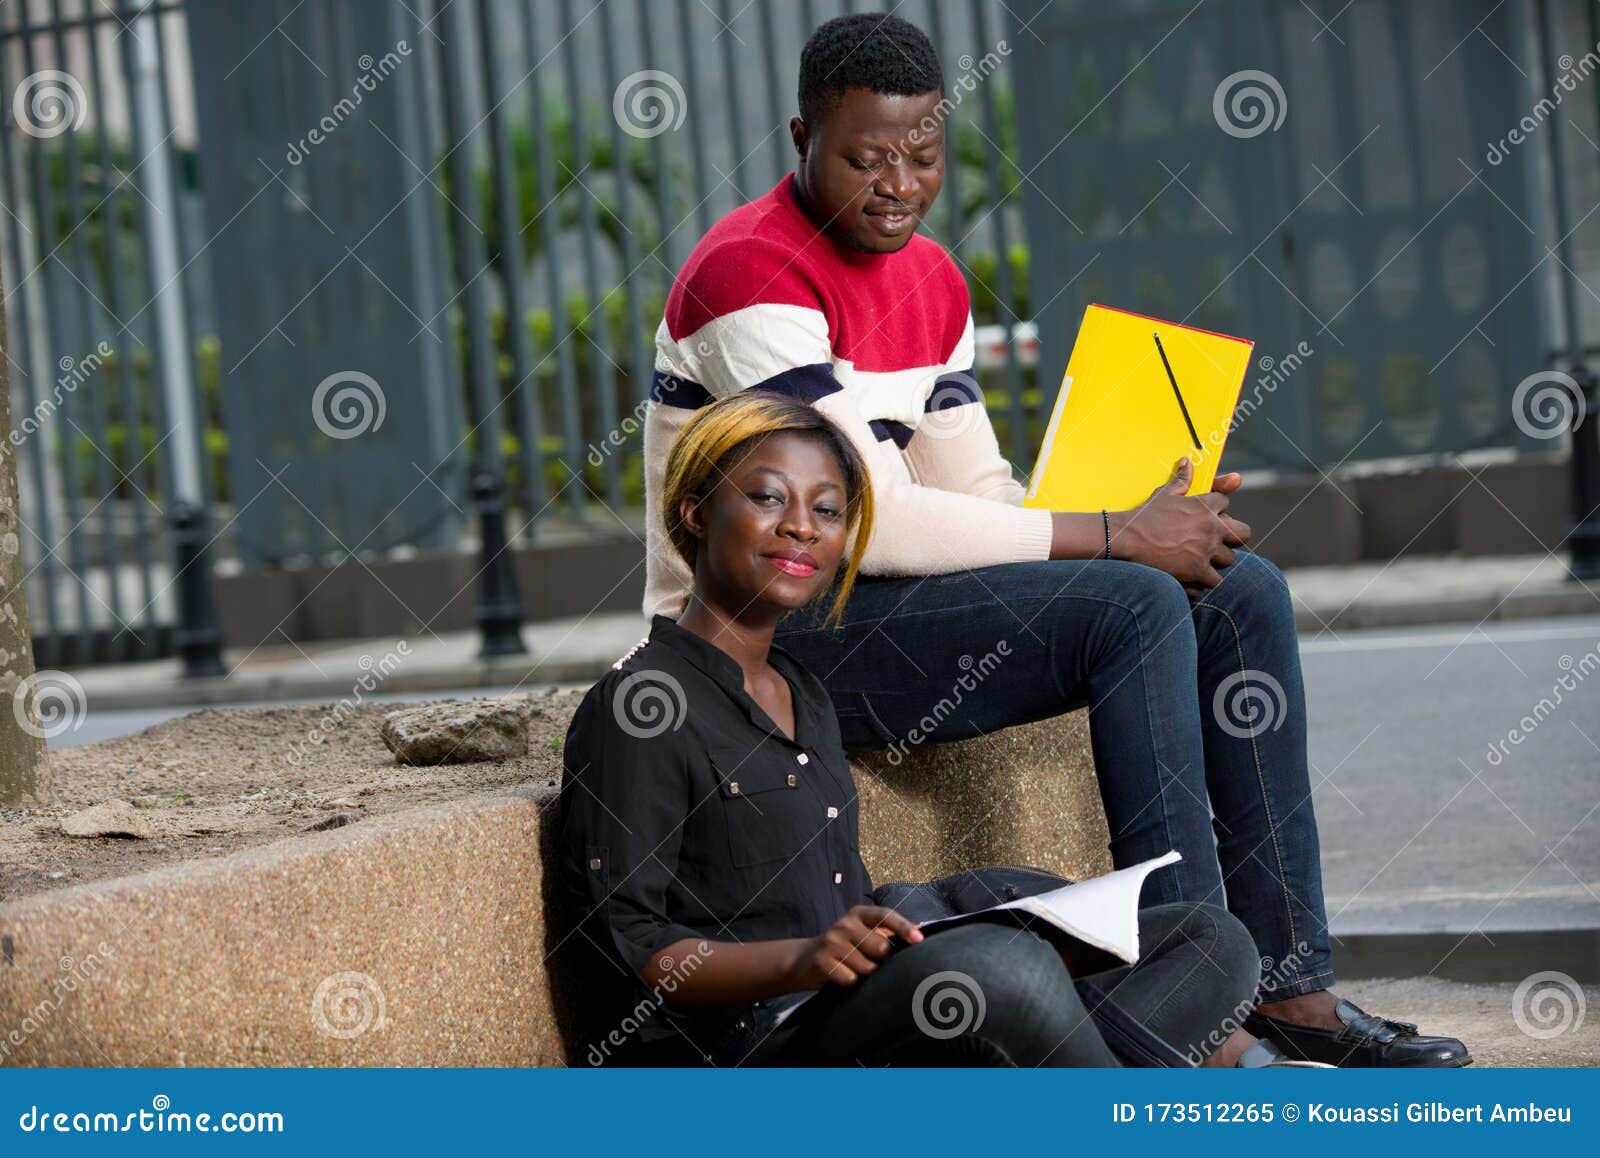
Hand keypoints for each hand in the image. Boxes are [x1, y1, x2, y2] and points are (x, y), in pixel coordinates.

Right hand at [786, 905, 922, 989]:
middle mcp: (844, 924)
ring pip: (867, 967)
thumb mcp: (865, 932)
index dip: (903, 927)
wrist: (805, 960)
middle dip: (882, 959)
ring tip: (856, 969)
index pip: (885, 915)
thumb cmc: (845, 946)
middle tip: (872, 961)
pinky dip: (852, 982)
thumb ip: (891, 930)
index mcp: (859, 914)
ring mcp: (831, 941)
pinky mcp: (822, 961)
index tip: (919, 939)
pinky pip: (851, 979)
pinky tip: (844, 976)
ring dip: (866, 974)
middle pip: (880, 947)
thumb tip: (923, 928)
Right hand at [1109, 457, 1251, 590]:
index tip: (1204, 516)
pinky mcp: (1197, 572)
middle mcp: (1211, 529)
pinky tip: (1192, 575)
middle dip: (1232, 537)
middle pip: (1243, 534)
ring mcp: (1206, 552)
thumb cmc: (1145, 516)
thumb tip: (1187, 461)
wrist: (1127, 540)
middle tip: (1216, 541)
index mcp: (1205, 506)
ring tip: (1200, 558)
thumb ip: (1181, 479)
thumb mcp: (1164, 494)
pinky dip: (1204, 579)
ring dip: (1217, 560)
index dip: (1216, 509)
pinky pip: (1215, 580)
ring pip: (1229, 559)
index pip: (1225, 503)